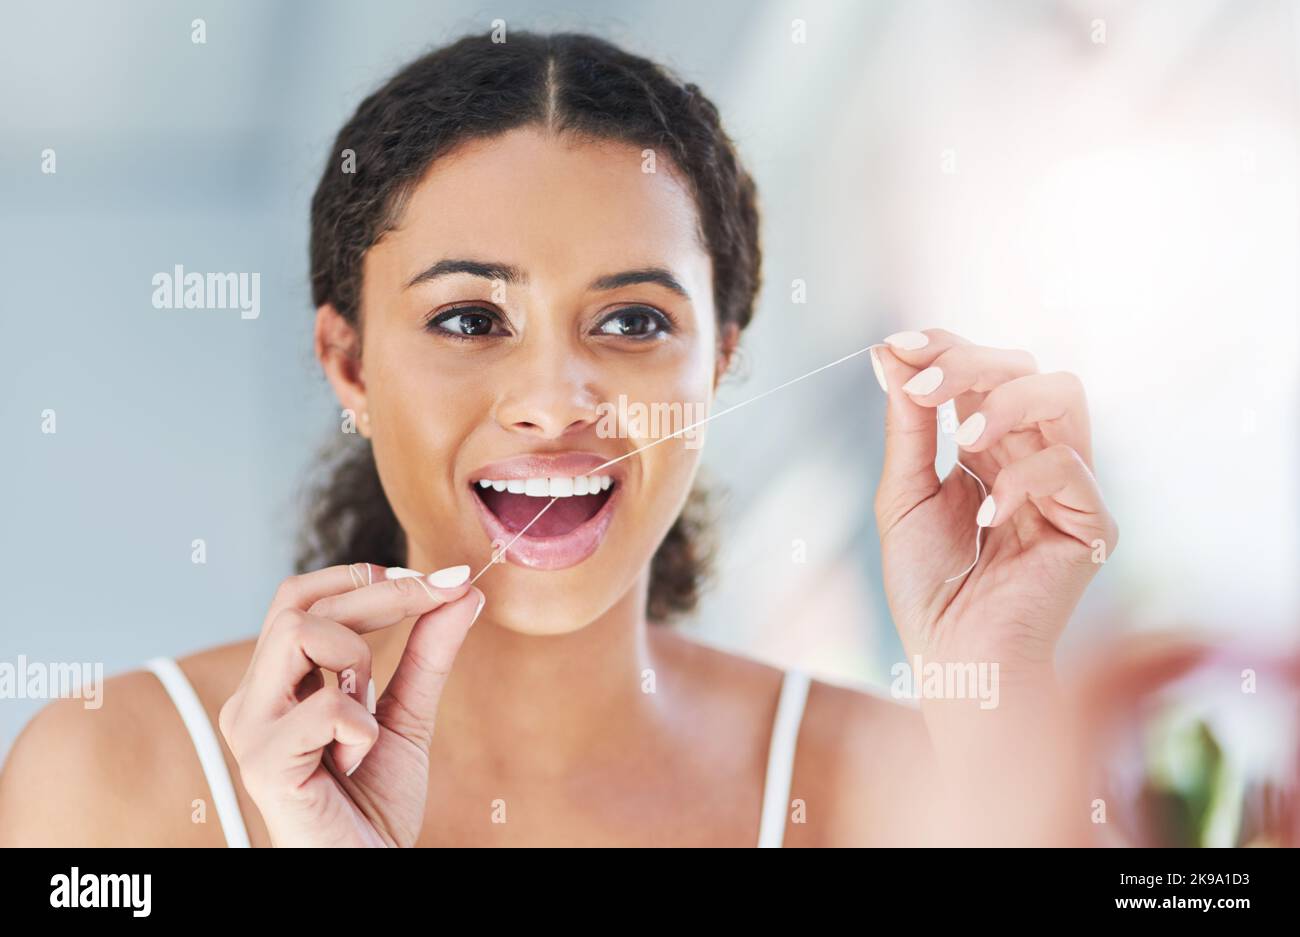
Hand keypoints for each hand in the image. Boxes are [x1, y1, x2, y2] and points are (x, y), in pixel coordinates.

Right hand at [218, 563, 483, 846]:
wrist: (365, 871)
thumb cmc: (373, 803)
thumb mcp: (409, 714)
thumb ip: (429, 653)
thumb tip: (463, 591)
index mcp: (277, 683)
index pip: (299, 596)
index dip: (361, 576)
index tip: (429, 581)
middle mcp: (253, 699)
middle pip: (297, 603)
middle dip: (379, 595)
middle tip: (436, 600)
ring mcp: (251, 731)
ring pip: (296, 633)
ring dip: (356, 656)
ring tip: (369, 705)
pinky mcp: (264, 765)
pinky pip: (325, 709)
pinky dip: (361, 727)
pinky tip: (356, 759)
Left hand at [871, 330, 1117, 678]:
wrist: (954, 658)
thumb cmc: (928, 585)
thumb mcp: (903, 493)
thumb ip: (905, 425)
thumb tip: (888, 352)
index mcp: (989, 445)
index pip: (982, 372)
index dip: (946, 347)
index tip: (899, 344)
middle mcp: (1032, 454)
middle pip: (1024, 369)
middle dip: (970, 366)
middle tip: (924, 389)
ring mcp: (1066, 486)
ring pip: (1063, 397)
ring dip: (1004, 404)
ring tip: (961, 441)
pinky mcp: (1091, 523)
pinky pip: (1070, 468)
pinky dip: (1022, 481)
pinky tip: (986, 518)